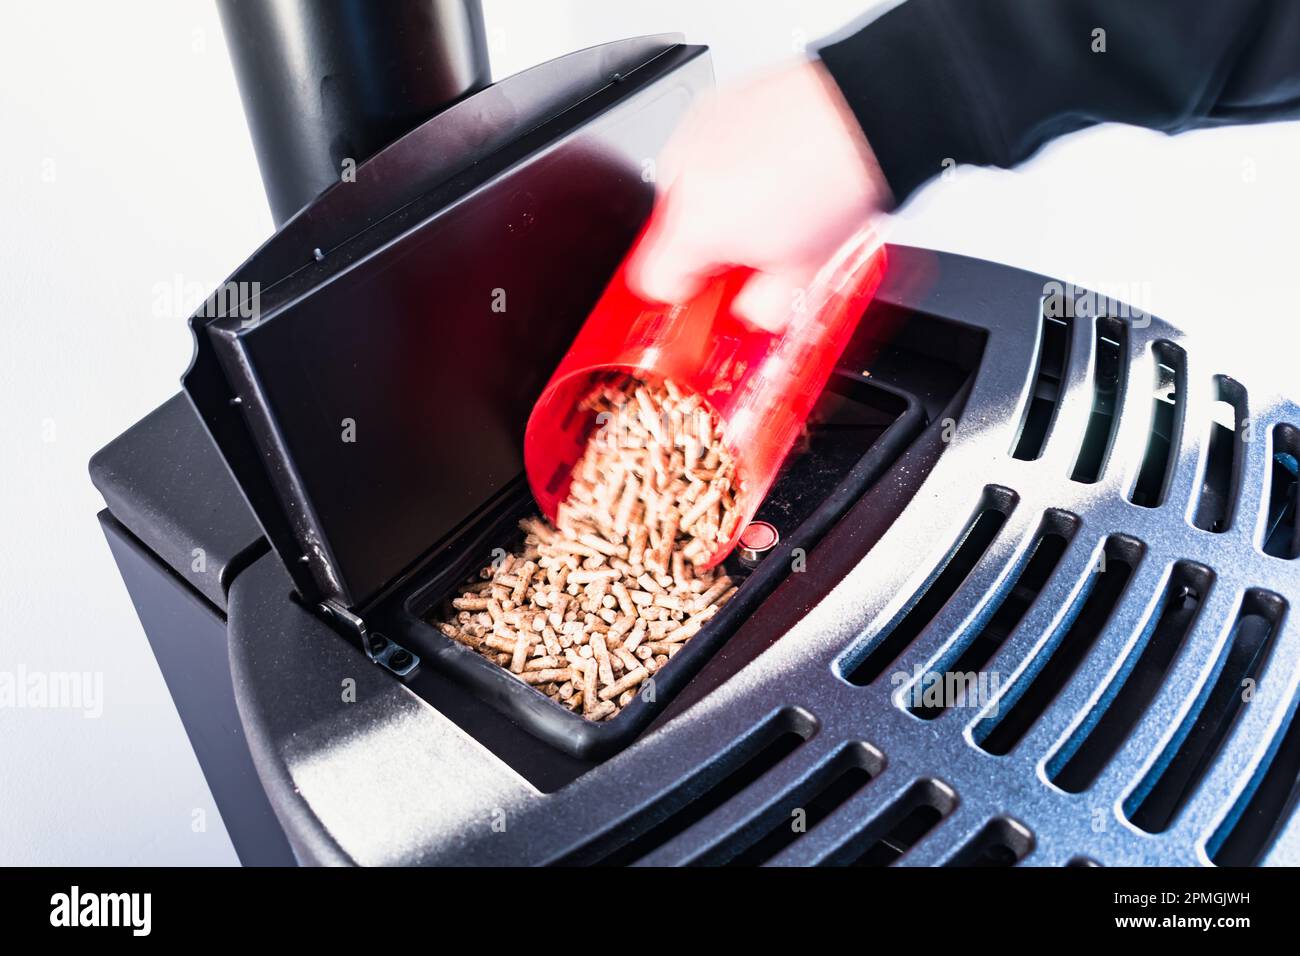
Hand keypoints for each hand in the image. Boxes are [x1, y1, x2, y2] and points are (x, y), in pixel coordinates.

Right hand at [628, 59, 890, 332]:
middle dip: (710, 249)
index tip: (710, 295)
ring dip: (720, 205)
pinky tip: (772, 167)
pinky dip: (729, 165)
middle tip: (757, 250)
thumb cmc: (836, 182)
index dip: (686, 296)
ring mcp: (694, 136)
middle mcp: (682, 177)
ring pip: (689, 193)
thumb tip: (751, 313)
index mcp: (694, 226)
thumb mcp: (801, 272)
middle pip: (675, 236)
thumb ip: (762, 309)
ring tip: (774, 202)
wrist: (865, 112)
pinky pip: (705, 151)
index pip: (655, 284)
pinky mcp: (712, 107)